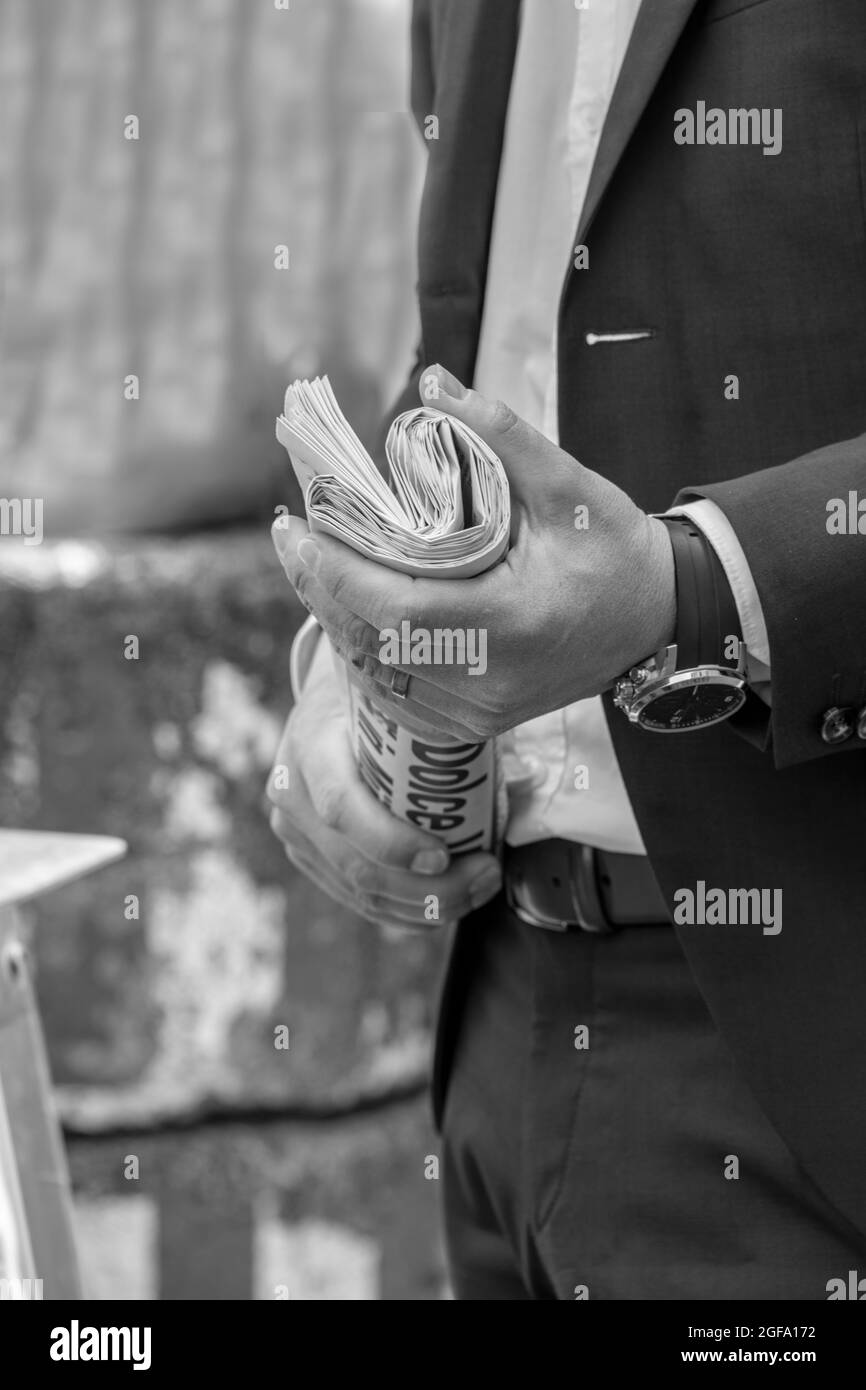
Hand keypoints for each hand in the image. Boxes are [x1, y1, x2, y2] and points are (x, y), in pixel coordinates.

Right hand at [266, 635, 502, 929]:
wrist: (327, 699)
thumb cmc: (374, 697)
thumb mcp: (401, 698)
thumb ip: (454, 731)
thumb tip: (531, 779)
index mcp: (310, 744)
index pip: (342, 807)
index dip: (392, 842)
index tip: (445, 854)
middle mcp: (292, 795)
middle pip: (358, 865)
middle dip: (429, 886)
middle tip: (487, 873)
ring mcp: (295, 833)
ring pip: (361, 892)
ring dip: (428, 905)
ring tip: (481, 888)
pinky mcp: (309, 857)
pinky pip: (358, 898)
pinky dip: (406, 911)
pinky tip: (449, 906)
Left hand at [272, 364, 675, 741]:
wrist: (657, 619)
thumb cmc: (616, 551)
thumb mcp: (570, 486)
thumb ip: (501, 435)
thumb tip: (435, 383)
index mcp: (515, 624)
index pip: (400, 608)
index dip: (341, 572)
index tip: (301, 528)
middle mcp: (491, 681)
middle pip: (375, 644)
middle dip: (321, 588)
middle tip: (289, 537)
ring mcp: (481, 711)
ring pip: (379, 675)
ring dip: (337, 621)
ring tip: (310, 565)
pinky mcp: (475, 723)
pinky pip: (398, 698)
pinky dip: (365, 656)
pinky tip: (346, 616)